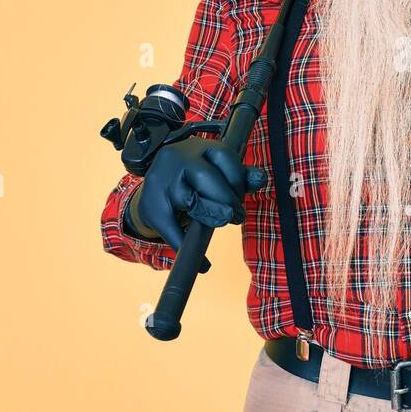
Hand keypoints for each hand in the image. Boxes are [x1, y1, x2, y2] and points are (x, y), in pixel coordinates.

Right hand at [129, 137, 268, 250]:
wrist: (156, 188)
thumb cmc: (196, 178)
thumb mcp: (217, 171)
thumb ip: (242, 176)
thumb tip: (259, 179)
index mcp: (198, 146)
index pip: (225, 158)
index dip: (238, 181)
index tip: (240, 197)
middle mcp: (177, 159)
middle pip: (207, 180)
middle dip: (227, 201)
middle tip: (236, 216)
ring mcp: (160, 182)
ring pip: (191, 202)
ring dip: (211, 217)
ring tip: (221, 222)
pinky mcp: (151, 207)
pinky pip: (173, 231)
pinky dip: (190, 249)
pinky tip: (204, 265)